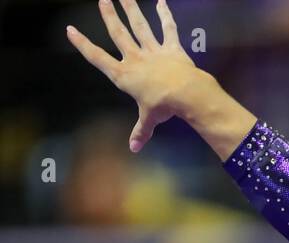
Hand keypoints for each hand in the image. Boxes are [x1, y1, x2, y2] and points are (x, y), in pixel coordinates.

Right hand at [66, 0, 201, 152]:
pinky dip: (165, 16)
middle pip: (119, 34)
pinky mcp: (172, 48)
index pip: (98, 58)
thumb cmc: (164, 107)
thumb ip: (141, 131)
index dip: (83, 44)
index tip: (71, 30)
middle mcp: (135, 59)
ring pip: (140, 26)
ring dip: (131, 10)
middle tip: (102, 0)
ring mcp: (153, 51)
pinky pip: (168, 29)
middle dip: (109, 17)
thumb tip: (134, 149)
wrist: (185, 94)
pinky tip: (163, 2)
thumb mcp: (149, 120)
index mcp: (124, 75)